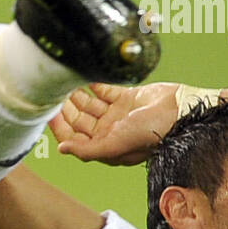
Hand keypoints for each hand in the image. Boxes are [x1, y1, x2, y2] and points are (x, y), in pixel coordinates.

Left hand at [50, 82, 180, 165]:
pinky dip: (95, 84)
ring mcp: (118, 114)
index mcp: (105, 145)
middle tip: (54, 91)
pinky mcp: (128, 97)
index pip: (74, 138)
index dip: (60, 126)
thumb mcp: (115, 145)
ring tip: (66, 82)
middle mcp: (110, 131)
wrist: (179, 112)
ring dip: (78, 95)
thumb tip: (62, 150)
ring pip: (90, 104)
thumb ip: (87, 149)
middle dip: (66, 108)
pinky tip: (85, 77)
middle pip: (80, 120)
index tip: (48, 111)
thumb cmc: (151, 134)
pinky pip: (106, 90)